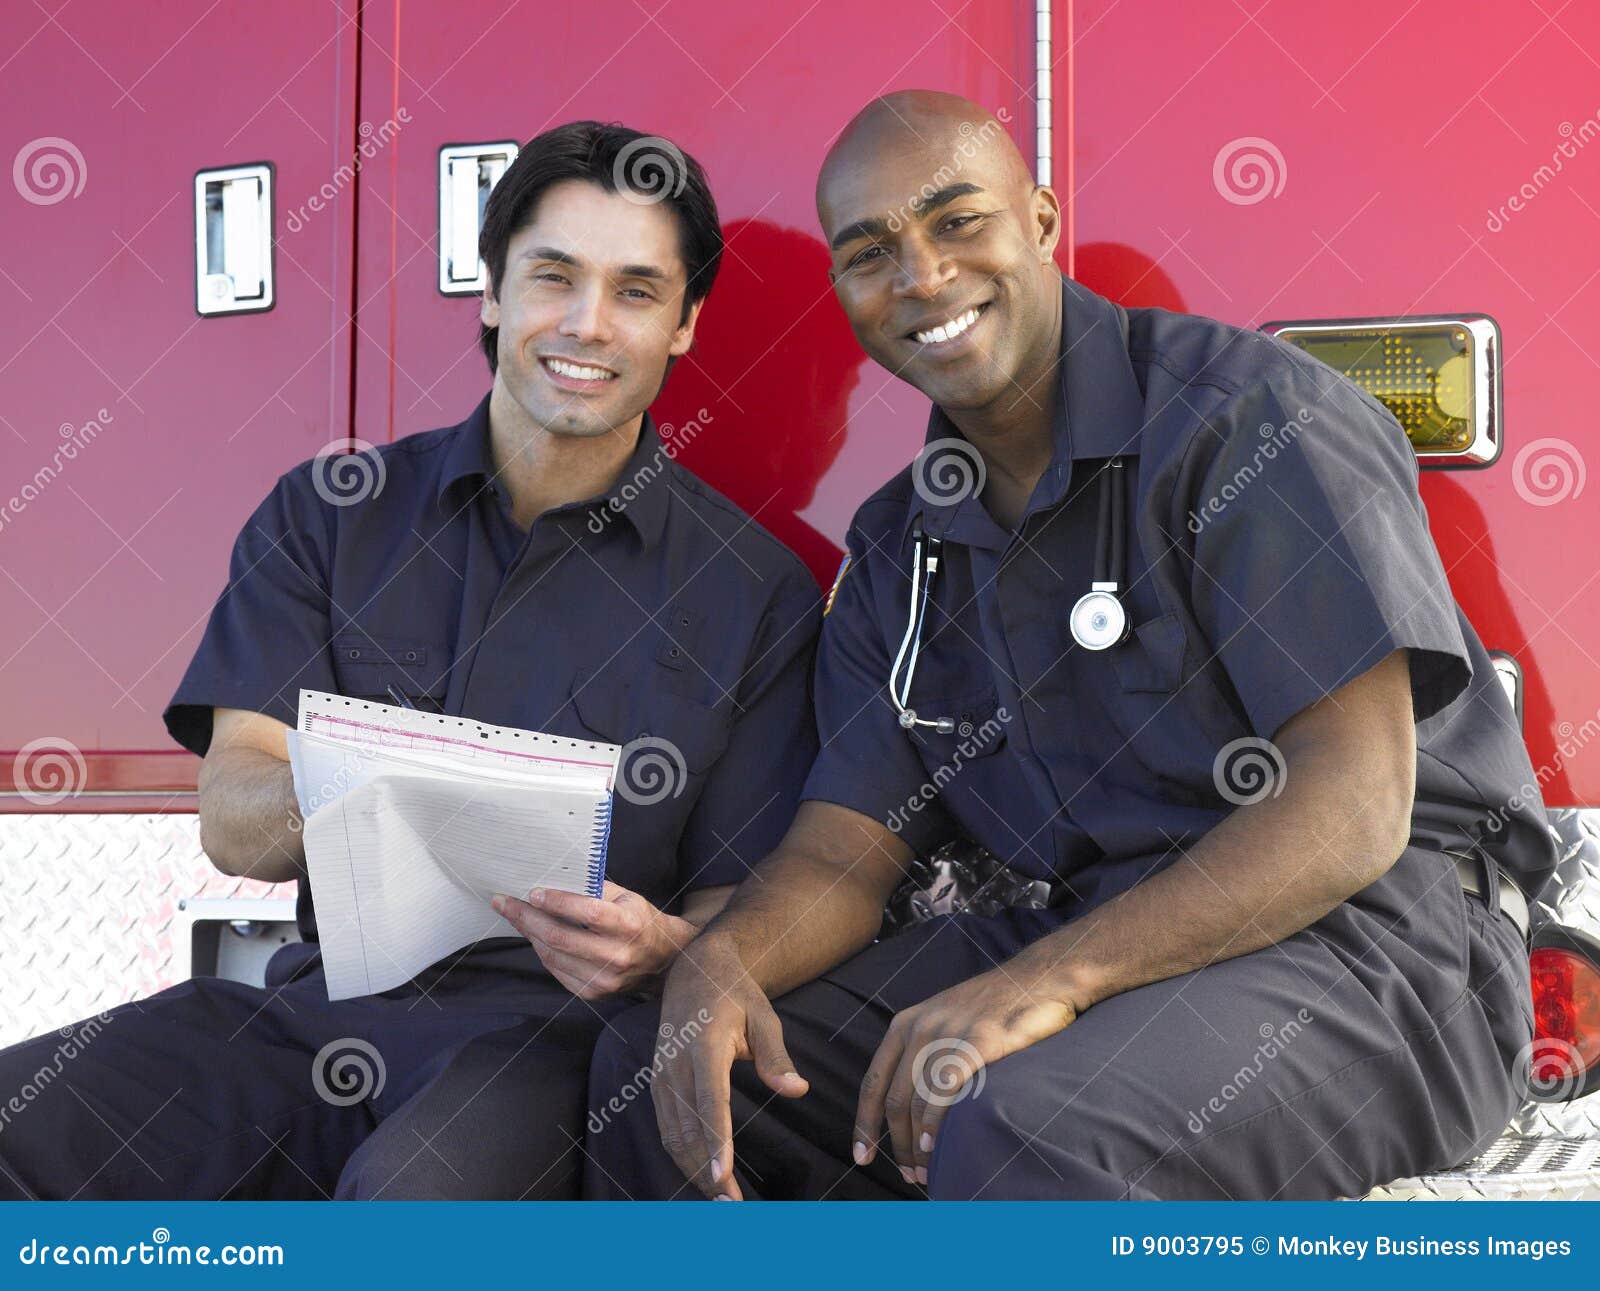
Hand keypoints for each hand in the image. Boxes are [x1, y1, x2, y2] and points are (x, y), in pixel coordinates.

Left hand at [492, 880, 693, 999]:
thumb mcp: (626, 897)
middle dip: (526, 918)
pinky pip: (556, 970)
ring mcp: (604, 980)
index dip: (556, 902)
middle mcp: (616, 956)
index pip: (586, 913)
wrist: (663, 960)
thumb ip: (593, 890)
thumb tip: (553, 879)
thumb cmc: (640, 921)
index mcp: (628, 926)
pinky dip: (542, 950)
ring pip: (552, 955)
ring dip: (529, 934)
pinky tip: (535, 935)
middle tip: (504, 902)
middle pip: (560, 937)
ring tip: (515, 916)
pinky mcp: (592, 994)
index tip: (532, 892)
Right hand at [650, 936, 807, 1199]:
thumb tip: (797, 1089)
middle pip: (687, 1128)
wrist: (693, 970)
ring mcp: (661, 1073)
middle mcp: (676, 1062)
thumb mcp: (763, 1015)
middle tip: (733, 1207)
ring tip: (721, 1200)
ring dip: (693, 1170)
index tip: (724, 1177)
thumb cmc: (736, 995)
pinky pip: (665, 1127)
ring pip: (672, 1134)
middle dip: (707, 1171)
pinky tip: (702, 1175)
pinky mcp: (656, 1082)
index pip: (710, 1101)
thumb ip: (776, 1055)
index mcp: (705, 1044)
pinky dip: (681, 1156)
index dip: (716, 1141)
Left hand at [853, 967, 1078, 1185]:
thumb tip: (914, 1105)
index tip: (861, 1155)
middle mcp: (919, 1029)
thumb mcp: (946, 1020)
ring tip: (925, 1173)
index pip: (872, 1082)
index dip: (863, 1124)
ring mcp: (947, 1034)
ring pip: (917, 1101)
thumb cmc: (998, 1006)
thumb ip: (926, 1052)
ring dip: (916, 1145)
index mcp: (905, 1024)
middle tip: (908, 1176)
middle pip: (893, 1099)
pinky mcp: (977, 1042)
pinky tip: (934, 1145)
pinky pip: (944, 1090)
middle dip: (895, 1145)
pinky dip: (934, 1122)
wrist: (1041, 977)